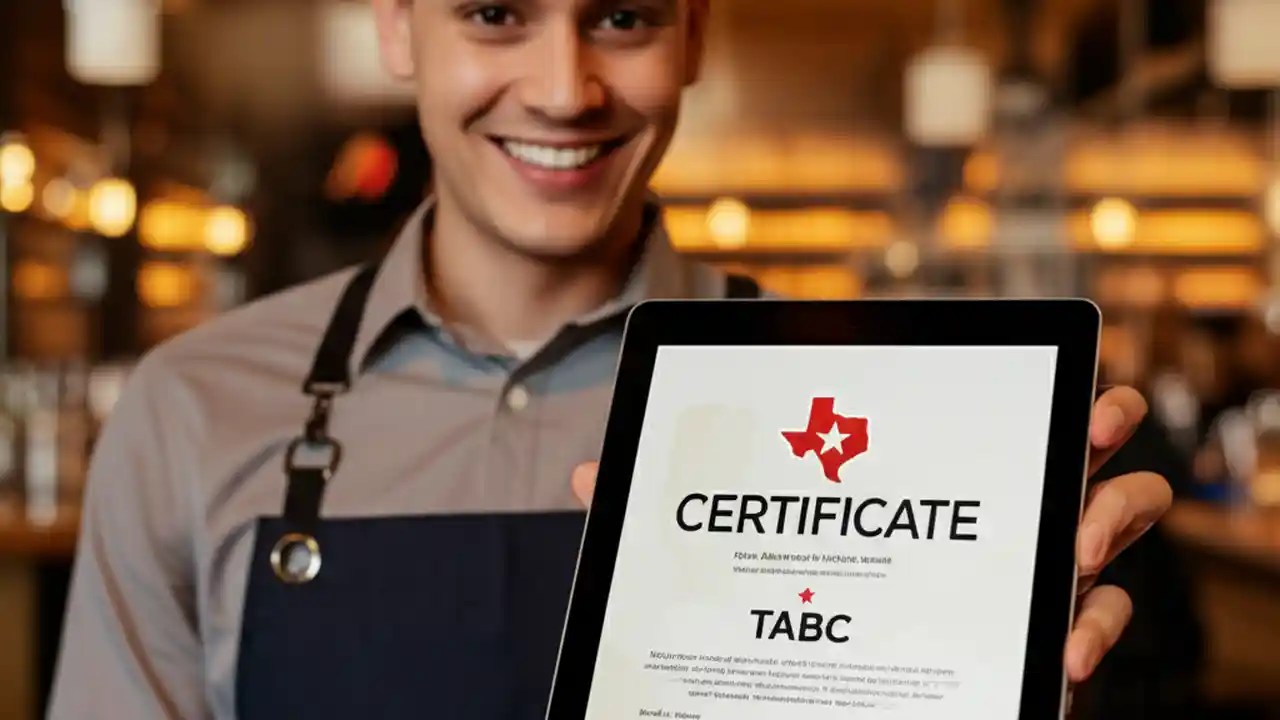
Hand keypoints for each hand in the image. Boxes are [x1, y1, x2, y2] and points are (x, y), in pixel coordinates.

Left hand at [569, 386, 1172, 685]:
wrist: (796, 697)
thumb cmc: (776, 615)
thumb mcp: (722, 560)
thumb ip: (674, 517)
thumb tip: (584, 477)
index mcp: (923, 487)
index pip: (986, 426)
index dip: (1033, 397)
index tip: (1061, 382)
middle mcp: (984, 526)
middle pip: (1074, 465)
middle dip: (1093, 440)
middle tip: (1089, 439)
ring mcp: (1014, 585)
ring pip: (1106, 538)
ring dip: (1107, 526)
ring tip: (1073, 547)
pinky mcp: (1026, 647)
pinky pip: (1090, 628)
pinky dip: (1092, 631)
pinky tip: (1061, 650)